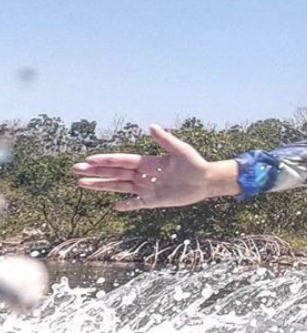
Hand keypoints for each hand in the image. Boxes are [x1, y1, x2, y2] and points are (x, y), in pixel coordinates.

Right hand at [72, 124, 225, 211]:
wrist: (206, 180)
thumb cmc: (194, 163)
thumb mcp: (180, 150)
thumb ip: (165, 140)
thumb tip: (151, 125)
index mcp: (147, 162)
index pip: (121, 161)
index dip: (105, 160)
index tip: (89, 159)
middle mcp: (143, 174)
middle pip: (114, 174)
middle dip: (95, 172)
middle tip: (75, 170)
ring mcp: (147, 188)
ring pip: (119, 187)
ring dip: (101, 186)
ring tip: (81, 184)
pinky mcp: (154, 200)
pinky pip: (137, 204)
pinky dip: (127, 206)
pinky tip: (115, 207)